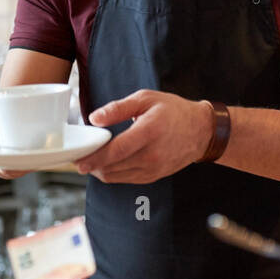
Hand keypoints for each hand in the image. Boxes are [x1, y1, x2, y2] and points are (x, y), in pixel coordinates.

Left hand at [76, 90, 212, 183]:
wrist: (201, 131)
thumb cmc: (173, 111)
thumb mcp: (146, 99)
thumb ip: (118, 108)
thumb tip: (95, 118)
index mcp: (149, 132)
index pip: (116, 151)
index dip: (94, 157)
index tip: (78, 159)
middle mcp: (151, 155)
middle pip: (112, 168)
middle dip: (92, 164)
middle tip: (79, 157)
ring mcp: (153, 169)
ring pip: (116, 176)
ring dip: (100, 170)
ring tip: (92, 159)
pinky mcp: (153, 176)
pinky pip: (126, 179)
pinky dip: (113, 173)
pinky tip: (108, 162)